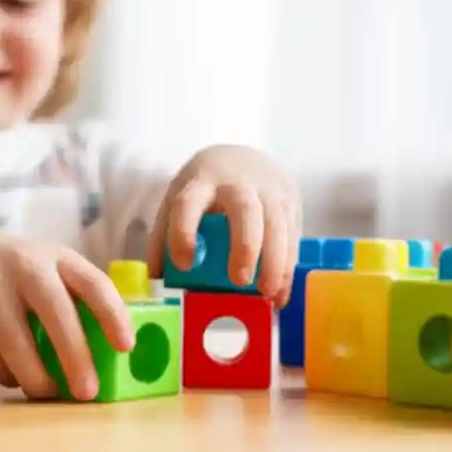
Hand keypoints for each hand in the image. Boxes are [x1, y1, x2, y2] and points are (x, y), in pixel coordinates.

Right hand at [0, 229, 133, 399]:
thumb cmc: (26, 273)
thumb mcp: (55, 270)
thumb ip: (79, 301)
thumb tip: (112, 355)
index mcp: (60, 258)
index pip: (94, 283)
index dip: (113, 315)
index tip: (126, 347)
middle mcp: (27, 266)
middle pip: (55, 311)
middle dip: (74, 355)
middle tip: (88, 392)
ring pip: (13, 338)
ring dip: (33, 373)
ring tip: (48, 393)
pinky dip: (3, 372)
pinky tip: (16, 380)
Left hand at [146, 144, 301, 307]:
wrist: (243, 158)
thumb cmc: (205, 187)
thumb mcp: (179, 198)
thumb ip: (164, 235)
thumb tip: (158, 277)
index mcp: (201, 180)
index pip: (189, 203)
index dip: (184, 232)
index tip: (185, 264)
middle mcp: (238, 182)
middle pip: (245, 210)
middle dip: (245, 246)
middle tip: (239, 281)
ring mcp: (269, 190)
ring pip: (277, 224)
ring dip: (276, 262)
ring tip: (267, 293)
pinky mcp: (290, 202)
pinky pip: (292, 237)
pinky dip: (288, 268)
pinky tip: (280, 293)